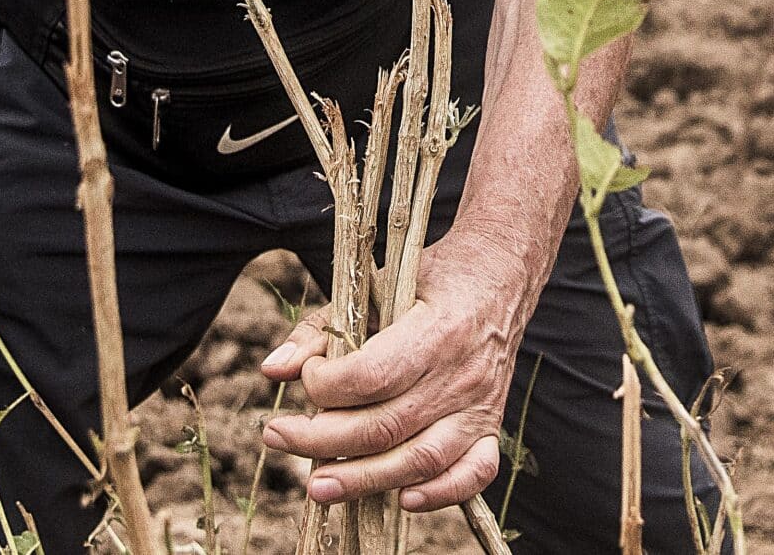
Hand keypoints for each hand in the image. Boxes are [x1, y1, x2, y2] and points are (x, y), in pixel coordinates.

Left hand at [259, 232, 526, 511]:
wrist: (500, 275)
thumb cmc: (431, 278)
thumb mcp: (375, 284)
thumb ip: (321, 327)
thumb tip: (272, 370)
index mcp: (436, 328)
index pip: (372, 375)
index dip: (326, 385)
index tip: (308, 377)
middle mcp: (461, 372)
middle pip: (385, 426)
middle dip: (321, 440)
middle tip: (277, 436)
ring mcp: (480, 405)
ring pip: (419, 459)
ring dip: (363, 480)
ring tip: (316, 488)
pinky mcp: (491, 426)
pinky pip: (473, 474)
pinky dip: (440, 494)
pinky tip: (401, 499)